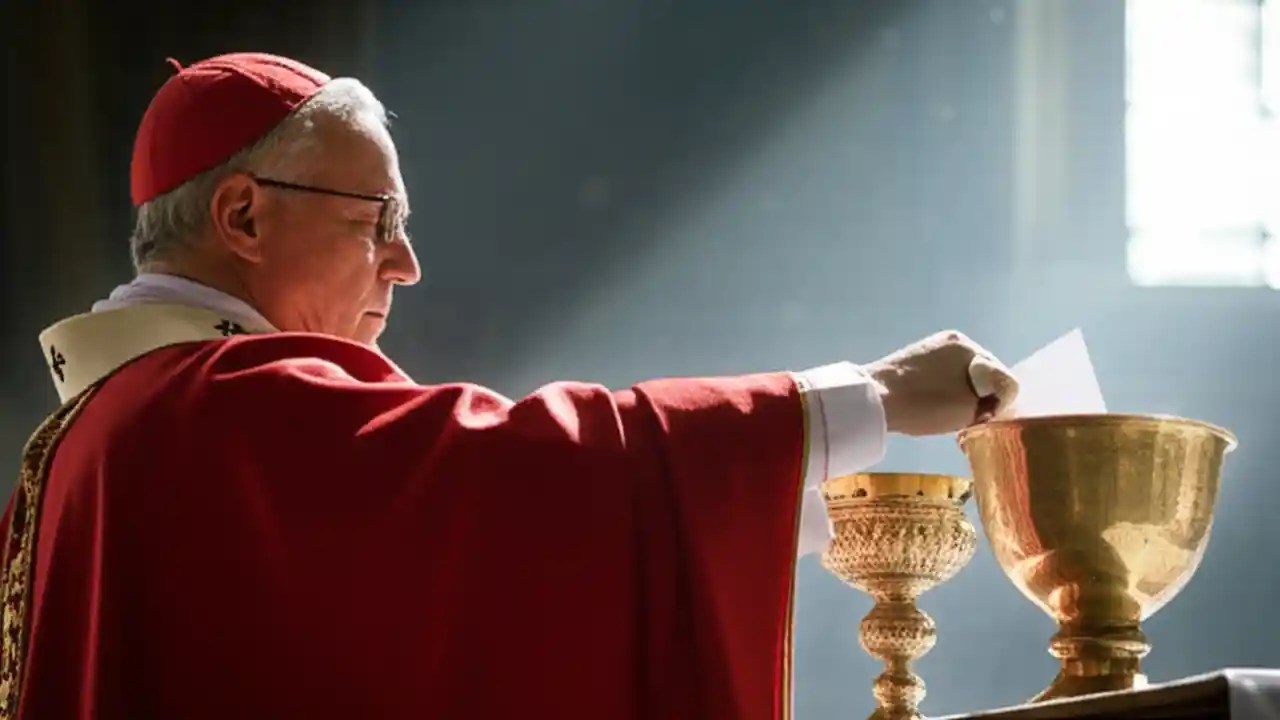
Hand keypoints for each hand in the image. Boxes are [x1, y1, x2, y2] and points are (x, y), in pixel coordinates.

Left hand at [863, 330, 1017, 435]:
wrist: (873, 399)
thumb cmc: (924, 404)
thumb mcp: (968, 409)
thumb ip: (990, 404)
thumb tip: (992, 402)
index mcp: (968, 346)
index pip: (1005, 378)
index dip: (1000, 403)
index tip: (984, 418)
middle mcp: (955, 340)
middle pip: (986, 374)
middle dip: (984, 397)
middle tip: (971, 418)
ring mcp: (934, 347)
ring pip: (966, 376)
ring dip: (966, 395)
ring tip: (952, 414)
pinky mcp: (917, 358)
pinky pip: (947, 376)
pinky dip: (949, 392)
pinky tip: (936, 406)